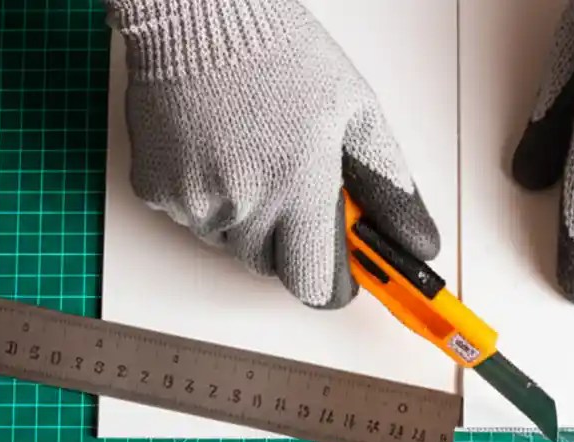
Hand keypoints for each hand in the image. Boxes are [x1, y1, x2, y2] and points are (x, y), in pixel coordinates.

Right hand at [106, 0, 439, 309]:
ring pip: (230, 244)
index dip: (332, 283)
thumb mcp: (355, 112)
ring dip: (246, 219)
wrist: (198, 18)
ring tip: (252, 155)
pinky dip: (205, 197)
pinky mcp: (156, 192)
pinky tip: (215, 149)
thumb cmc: (278, 54)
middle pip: (271, 267)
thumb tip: (417, 242)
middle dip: (289, 242)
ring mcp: (195, 201)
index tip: (343, 274)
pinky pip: (191, 219)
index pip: (316, 284)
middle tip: (293, 188)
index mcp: (299, 189)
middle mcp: (244, 204)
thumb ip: (388, 185)